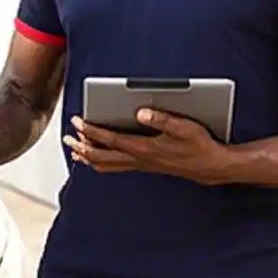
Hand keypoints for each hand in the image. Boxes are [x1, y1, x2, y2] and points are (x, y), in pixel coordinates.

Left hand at [64, 109, 231, 184]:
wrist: (210, 167)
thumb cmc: (198, 145)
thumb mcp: (184, 127)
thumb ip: (162, 118)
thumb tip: (141, 111)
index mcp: (144, 148)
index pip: (110, 139)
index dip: (92, 130)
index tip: (78, 122)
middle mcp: (138, 159)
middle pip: (101, 157)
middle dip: (82, 147)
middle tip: (67, 138)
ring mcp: (141, 164)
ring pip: (107, 165)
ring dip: (88, 157)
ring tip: (74, 149)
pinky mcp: (145, 165)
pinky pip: (115, 166)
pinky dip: (101, 161)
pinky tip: (96, 156)